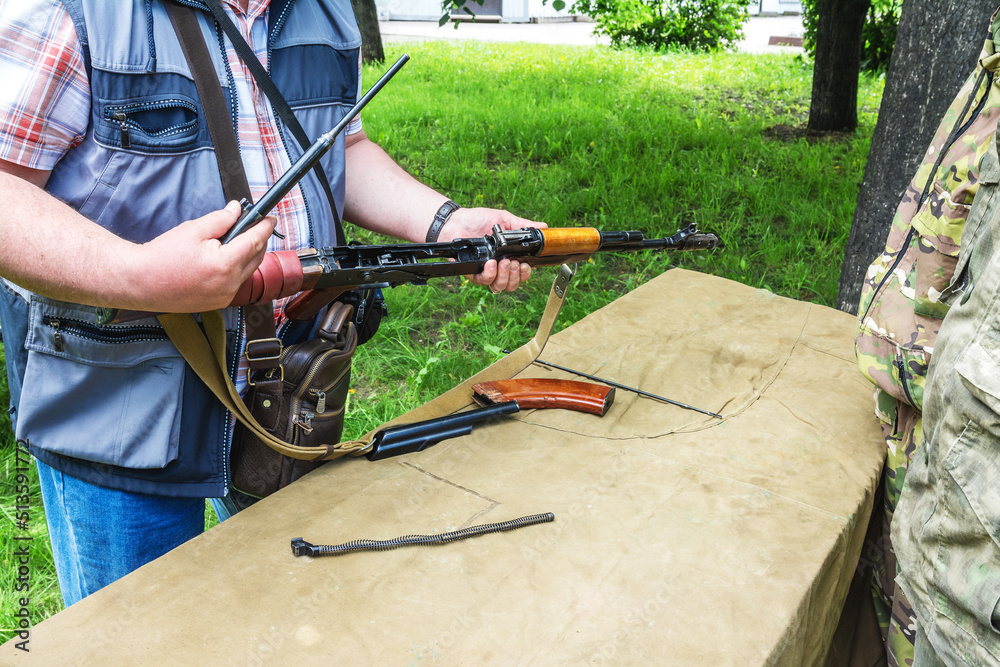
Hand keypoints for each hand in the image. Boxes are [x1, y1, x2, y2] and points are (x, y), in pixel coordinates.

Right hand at [125, 201, 275, 312]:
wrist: (140, 282)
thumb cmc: (162, 256)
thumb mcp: (193, 230)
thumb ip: (220, 219)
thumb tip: (237, 210)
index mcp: (225, 264)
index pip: (255, 242)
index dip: (265, 227)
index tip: (271, 218)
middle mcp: (230, 284)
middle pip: (256, 257)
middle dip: (258, 240)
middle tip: (254, 225)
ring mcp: (225, 296)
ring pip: (247, 271)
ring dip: (247, 255)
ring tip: (236, 240)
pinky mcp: (218, 303)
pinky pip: (236, 283)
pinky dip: (236, 269)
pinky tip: (224, 259)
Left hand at [437, 207, 547, 292]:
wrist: (458, 220)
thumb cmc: (479, 220)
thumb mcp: (505, 220)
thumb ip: (523, 226)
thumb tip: (544, 227)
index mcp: (508, 256)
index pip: (521, 273)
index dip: (525, 274)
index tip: (526, 265)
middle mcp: (498, 267)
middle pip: (512, 284)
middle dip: (516, 277)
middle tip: (514, 263)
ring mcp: (486, 271)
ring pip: (500, 286)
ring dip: (505, 277)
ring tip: (504, 262)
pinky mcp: (473, 273)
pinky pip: (484, 281)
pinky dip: (490, 274)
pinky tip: (491, 264)